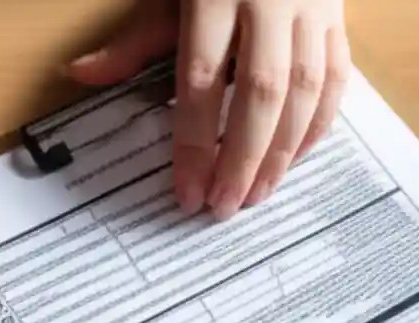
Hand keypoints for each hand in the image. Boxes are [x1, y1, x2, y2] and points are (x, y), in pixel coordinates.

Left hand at [68, 0, 349, 219]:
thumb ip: (135, 38)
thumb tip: (81, 76)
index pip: (202, 78)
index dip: (194, 141)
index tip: (186, 190)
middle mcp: (270, 0)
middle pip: (260, 93)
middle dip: (242, 158)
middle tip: (223, 206)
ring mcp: (311, 9)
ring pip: (304, 91)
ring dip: (282, 153)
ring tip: (257, 195)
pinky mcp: (337, 20)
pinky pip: (335, 80)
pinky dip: (316, 126)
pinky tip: (293, 159)